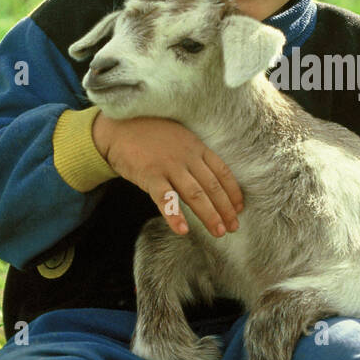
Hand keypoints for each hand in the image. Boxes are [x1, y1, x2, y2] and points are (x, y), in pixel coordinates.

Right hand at [93, 112, 243, 237]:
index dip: (233, 192)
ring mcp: (169, 166)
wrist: (119, 127)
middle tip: (233, 227)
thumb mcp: (180, 138)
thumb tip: (211, 179)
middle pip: (212, 186)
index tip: (240, 208)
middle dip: (225, 209)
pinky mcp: (149, 175)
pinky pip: (165, 198)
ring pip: (195, 194)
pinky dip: (175, 215)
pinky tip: (182, 230)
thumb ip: (194, 155)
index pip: (222, 172)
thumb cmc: (150, 134)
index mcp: (196, 147)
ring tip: (219, 232)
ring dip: (209, 215)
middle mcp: (187, 157)